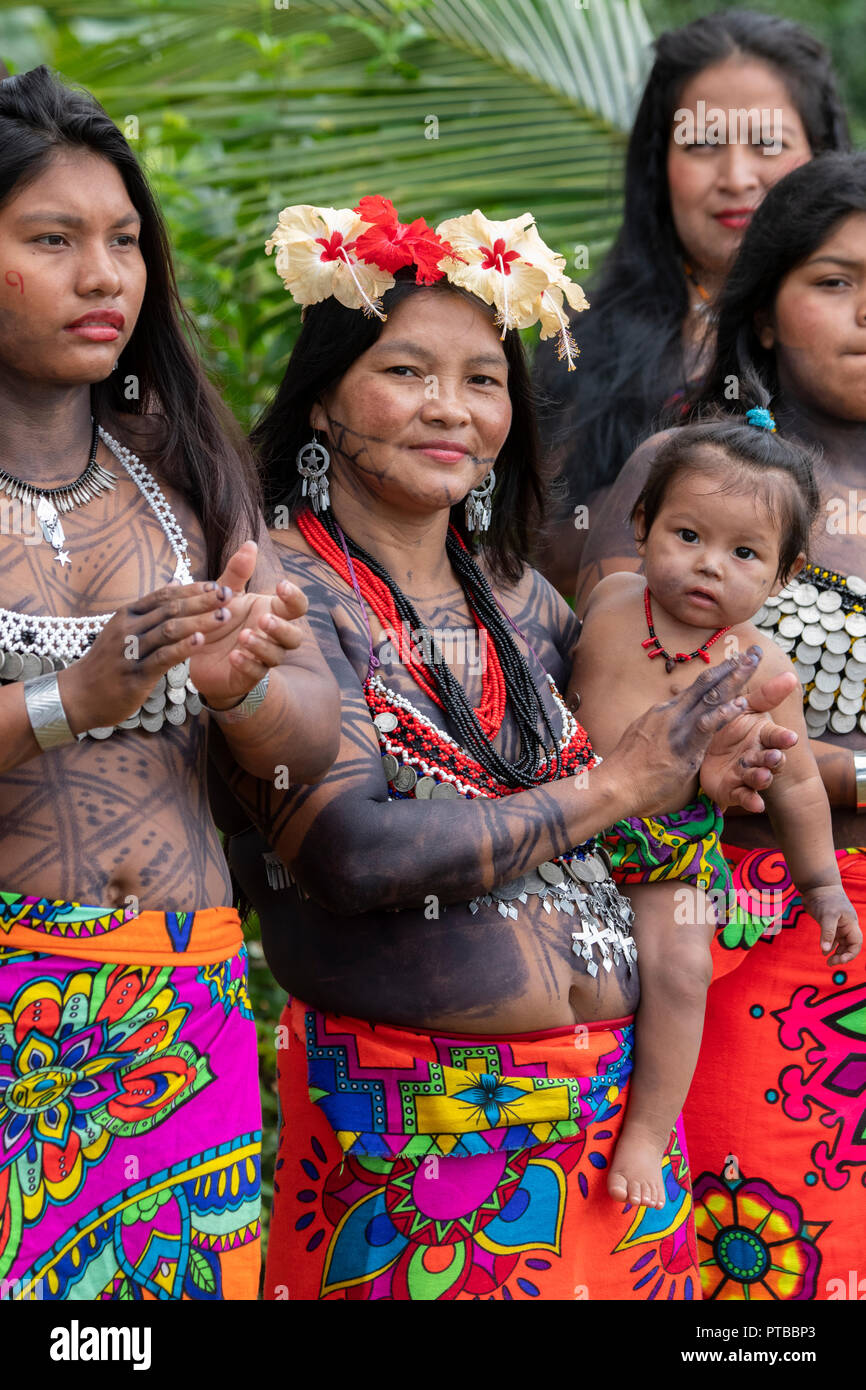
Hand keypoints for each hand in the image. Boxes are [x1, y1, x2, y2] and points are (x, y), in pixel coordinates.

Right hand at [59, 579, 234, 732]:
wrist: (77, 695)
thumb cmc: (107, 663)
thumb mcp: (123, 629)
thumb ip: (150, 608)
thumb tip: (175, 582)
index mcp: (128, 615)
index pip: (164, 596)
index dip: (193, 589)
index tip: (217, 585)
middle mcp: (128, 629)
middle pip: (170, 609)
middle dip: (202, 601)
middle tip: (229, 596)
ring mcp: (131, 651)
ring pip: (170, 630)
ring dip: (200, 622)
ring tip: (225, 616)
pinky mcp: (135, 675)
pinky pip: (162, 658)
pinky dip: (183, 648)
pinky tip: (202, 641)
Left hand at [188, 541, 308, 708]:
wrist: (198, 652)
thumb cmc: (218, 619)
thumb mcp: (224, 593)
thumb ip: (236, 572)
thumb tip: (250, 543)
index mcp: (272, 612)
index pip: (297, 607)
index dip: (294, 597)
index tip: (281, 586)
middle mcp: (272, 636)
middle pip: (295, 636)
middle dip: (282, 628)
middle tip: (263, 619)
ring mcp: (262, 657)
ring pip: (277, 655)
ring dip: (263, 646)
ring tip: (243, 636)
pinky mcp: (247, 675)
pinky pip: (255, 672)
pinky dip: (247, 664)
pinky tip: (234, 656)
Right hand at [606, 647, 795, 818]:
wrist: (614, 784)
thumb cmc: (627, 770)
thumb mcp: (642, 740)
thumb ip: (658, 731)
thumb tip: (667, 732)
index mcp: (663, 712)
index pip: (695, 689)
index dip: (717, 675)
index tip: (733, 663)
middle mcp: (671, 712)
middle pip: (706, 683)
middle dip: (730, 666)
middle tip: (752, 652)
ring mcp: (677, 727)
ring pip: (710, 696)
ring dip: (734, 679)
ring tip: (752, 663)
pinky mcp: (683, 745)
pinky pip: (707, 724)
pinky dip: (725, 712)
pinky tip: (741, 703)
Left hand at [699, 667, 799, 812]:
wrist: (702, 749)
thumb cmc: (729, 725)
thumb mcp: (744, 707)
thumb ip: (765, 695)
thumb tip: (790, 675)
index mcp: (762, 736)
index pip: (776, 736)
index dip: (782, 738)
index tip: (791, 738)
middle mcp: (758, 756)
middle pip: (770, 759)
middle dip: (773, 759)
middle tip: (774, 757)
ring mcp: (747, 774)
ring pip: (759, 778)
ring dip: (763, 778)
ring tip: (762, 776)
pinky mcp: (735, 791)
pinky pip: (744, 797)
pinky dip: (751, 801)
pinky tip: (757, 805)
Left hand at [800, 885, 861, 965]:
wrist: (816, 886)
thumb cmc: (825, 898)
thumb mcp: (827, 916)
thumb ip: (827, 933)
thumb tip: (825, 950)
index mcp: (851, 924)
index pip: (856, 943)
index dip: (850, 954)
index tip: (839, 960)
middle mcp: (846, 926)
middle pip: (849, 945)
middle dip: (842, 955)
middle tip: (830, 963)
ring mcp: (838, 925)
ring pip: (841, 943)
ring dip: (836, 952)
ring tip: (828, 960)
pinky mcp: (828, 923)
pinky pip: (833, 938)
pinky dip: (830, 945)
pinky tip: (824, 951)